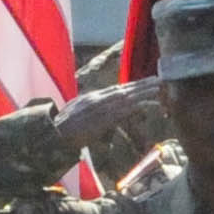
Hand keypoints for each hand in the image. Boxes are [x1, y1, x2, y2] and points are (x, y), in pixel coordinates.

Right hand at [51, 78, 165, 154]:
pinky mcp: (106, 118)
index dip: (130, 85)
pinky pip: (127, 110)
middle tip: (157, 79)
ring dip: (144, 92)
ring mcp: (103, 108)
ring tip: (159, 88)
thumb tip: (98, 114)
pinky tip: (152, 104)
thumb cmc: (63, 128)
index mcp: (92, 97)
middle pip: (125, 89)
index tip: (143, 82)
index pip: (115, 89)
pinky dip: (140, 106)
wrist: (55, 134)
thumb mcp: (75, 113)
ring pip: (129, 97)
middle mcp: (99, 99)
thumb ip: (88, 111)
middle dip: (141, 84)